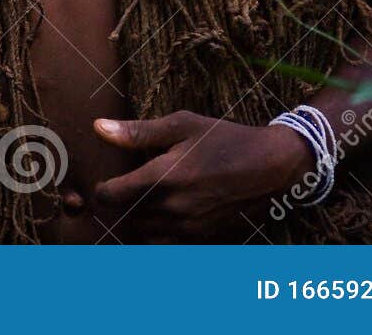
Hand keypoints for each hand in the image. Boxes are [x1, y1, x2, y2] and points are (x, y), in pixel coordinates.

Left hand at [91, 110, 314, 240]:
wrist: (273, 167)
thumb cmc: (225, 139)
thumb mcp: (182, 125)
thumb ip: (138, 132)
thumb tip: (98, 128)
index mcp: (163, 178)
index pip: (111, 196)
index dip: (101, 190)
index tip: (106, 183)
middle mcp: (174, 209)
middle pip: (127, 218)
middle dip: (124, 205)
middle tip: (131, 188)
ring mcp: (190, 229)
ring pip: (146, 236)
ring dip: (142, 222)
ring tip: (151, 202)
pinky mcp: (206, 241)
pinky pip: (171, 247)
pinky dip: (164, 236)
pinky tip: (172, 215)